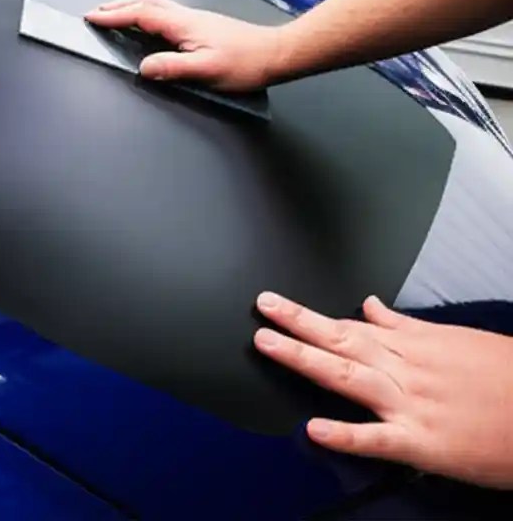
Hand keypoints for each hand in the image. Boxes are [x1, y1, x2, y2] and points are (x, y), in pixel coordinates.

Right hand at [84, 0, 290, 91]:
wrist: (276, 54)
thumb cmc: (246, 62)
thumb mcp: (206, 70)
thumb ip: (172, 67)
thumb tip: (143, 67)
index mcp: (183, 24)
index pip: (141, 14)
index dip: (114, 16)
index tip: (93, 17)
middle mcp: (187, 16)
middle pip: (145, 3)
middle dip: (118, 6)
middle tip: (97, 12)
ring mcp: (195, 19)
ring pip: (155, 5)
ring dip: (131, 6)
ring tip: (115, 13)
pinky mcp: (201, 25)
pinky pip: (165, 12)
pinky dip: (147, 12)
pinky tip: (148, 23)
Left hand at [254, 292, 512, 488]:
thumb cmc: (509, 378)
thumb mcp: (459, 340)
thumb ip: (407, 326)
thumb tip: (370, 305)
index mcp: (416, 346)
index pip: (351, 326)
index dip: (308, 316)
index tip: (274, 304)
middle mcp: (408, 370)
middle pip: (343, 342)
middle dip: (298, 324)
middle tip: (261, 308)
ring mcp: (413, 405)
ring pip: (350, 378)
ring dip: (306, 359)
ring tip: (267, 344)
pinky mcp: (425, 444)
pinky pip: (378, 440)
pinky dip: (346, 435)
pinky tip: (315, 429)